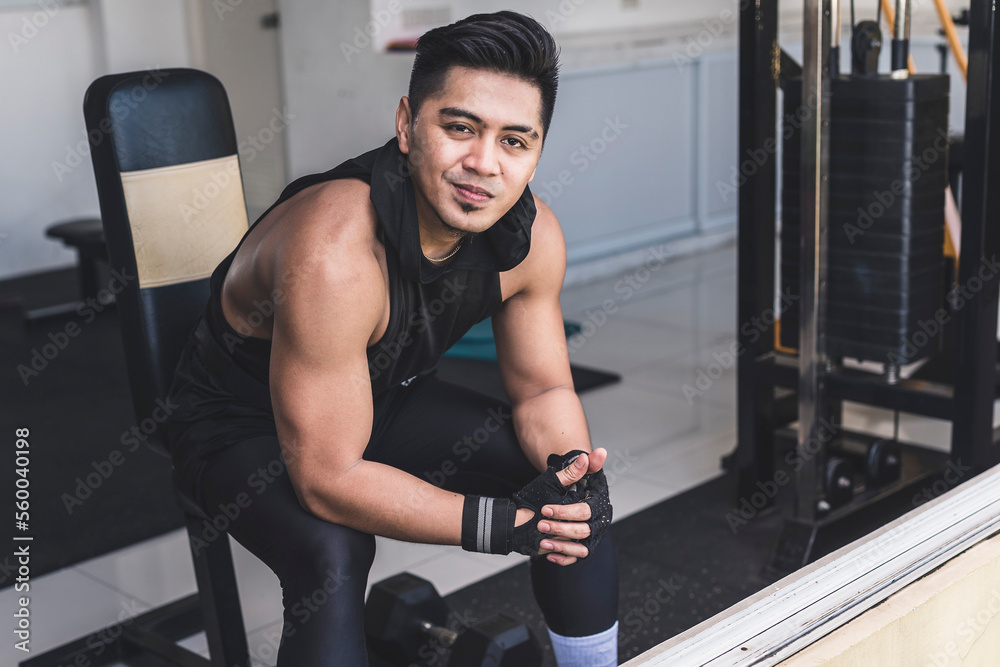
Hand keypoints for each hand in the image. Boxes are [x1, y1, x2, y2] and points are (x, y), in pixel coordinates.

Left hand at [515, 448, 607, 565]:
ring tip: (542, 541)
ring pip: (581, 548)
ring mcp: (585, 536)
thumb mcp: (557, 481)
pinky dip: (562, 558)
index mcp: (592, 504)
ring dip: (561, 546)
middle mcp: (593, 521)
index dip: (566, 511)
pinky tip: (548, 554)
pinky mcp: (576, 548)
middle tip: (541, 524)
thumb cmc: (546, 493)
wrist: (533, 510)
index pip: (586, 511)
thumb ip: (574, 470)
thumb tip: (591, 455)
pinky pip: (575, 558)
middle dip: (561, 528)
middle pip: (583, 530)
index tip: (546, 509)